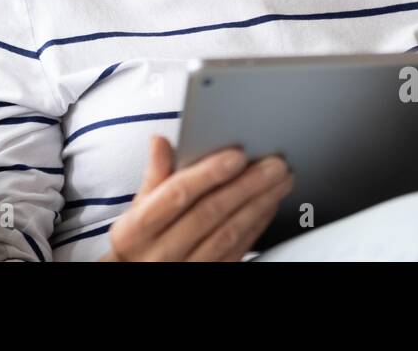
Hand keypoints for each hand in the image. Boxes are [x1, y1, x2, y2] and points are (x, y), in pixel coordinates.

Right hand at [98, 136, 292, 260]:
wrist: (140, 274)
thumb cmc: (142, 237)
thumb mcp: (138, 207)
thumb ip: (153, 175)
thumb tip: (159, 141)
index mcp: (139, 228)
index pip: (177, 195)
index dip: (208, 174)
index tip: (236, 155)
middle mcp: (162, 251)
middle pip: (209, 213)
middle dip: (246, 185)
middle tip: (273, 164)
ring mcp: (186, 267)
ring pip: (228, 234)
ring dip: (258, 204)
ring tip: (280, 181)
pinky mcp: (208, 275)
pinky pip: (237, 251)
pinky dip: (256, 226)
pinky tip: (268, 206)